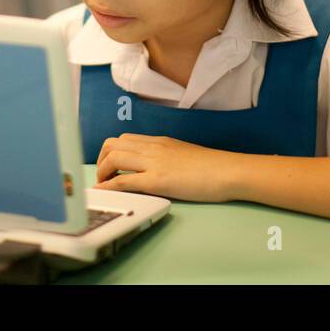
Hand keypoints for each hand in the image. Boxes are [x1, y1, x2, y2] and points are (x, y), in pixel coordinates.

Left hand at [94, 134, 240, 201]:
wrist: (228, 171)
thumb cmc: (213, 167)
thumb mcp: (184, 155)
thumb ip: (166, 157)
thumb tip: (156, 168)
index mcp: (159, 141)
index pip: (125, 139)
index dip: (111, 152)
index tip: (109, 166)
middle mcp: (153, 148)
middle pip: (113, 144)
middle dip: (101, 160)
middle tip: (103, 175)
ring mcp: (154, 162)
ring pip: (113, 158)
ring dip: (102, 172)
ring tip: (103, 184)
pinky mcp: (157, 180)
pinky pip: (124, 181)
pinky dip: (109, 186)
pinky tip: (104, 191)